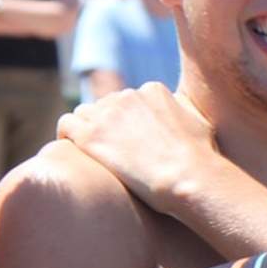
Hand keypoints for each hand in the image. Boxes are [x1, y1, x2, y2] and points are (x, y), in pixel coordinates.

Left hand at [57, 82, 218, 215]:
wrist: (189, 177)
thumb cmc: (200, 157)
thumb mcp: (200, 122)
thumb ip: (183, 108)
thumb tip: (177, 105)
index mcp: (153, 90)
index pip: (130, 99)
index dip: (130, 120)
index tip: (134, 140)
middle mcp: (128, 96)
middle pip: (107, 105)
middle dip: (110, 125)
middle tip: (117, 151)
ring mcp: (107, 115)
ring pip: (84, 113)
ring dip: (88, 129)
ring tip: (96, 153)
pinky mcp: (91, 136)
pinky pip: (66, 124)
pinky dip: (68, 135)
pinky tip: (77, 151)